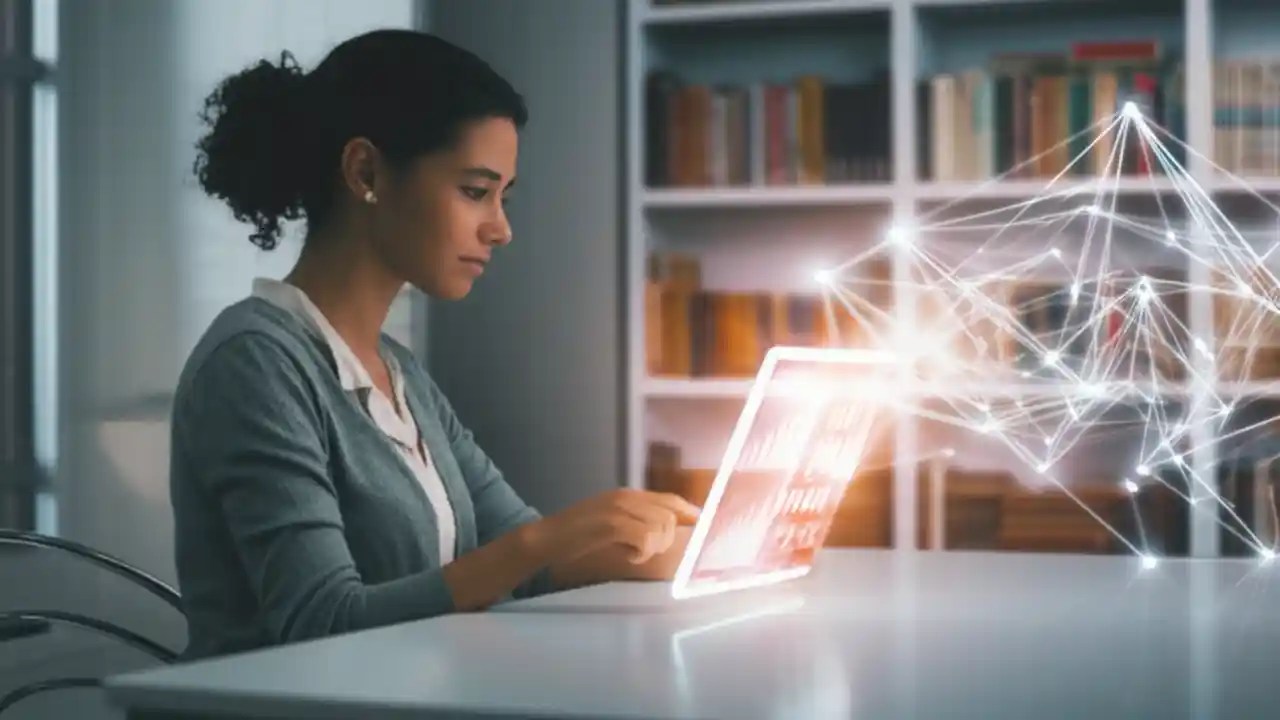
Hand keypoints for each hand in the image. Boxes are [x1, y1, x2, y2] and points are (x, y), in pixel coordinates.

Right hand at [531, 489, 700, 567]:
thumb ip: (637, 520)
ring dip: (653, 547)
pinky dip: (642, 552)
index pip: (670, 500)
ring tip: (634, 554)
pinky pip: (645, 538)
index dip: (689, 513)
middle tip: (645, 551)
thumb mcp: (612, 521)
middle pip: (670, 515)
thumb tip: (670, 528)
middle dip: (666, 539)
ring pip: (661, 526)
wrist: (546, 538)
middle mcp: (626, 497)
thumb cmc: (579, 534)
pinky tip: (628, 557)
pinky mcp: (611, 524)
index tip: (700, 526)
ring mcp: (618, 509)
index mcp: (628, 494)